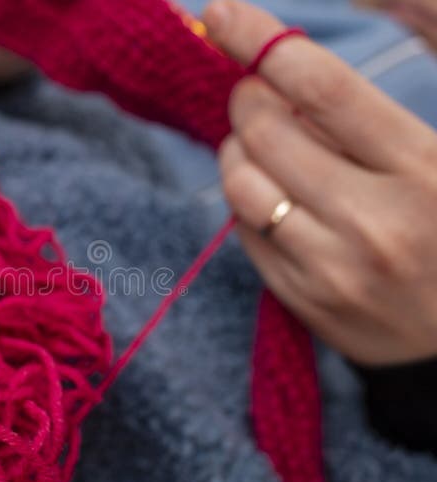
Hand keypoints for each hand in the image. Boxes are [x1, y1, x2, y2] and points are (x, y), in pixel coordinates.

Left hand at [203, 0, 436, 365]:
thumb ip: (377, 111)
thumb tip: (289, 61)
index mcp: (424, 170)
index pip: (322, 88)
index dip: (261, 39)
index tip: (219, 14)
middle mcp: (373, 221)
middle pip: (266, 131)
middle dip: (247, 97)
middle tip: (257, 92)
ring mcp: (330, 267)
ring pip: (240, 183)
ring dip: (236, 149)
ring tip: (260, 144)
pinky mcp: (301, 299)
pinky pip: (242, 230)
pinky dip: (245, 198)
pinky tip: (273, 194)